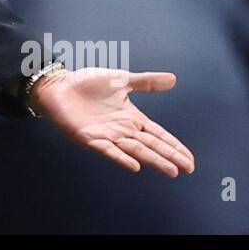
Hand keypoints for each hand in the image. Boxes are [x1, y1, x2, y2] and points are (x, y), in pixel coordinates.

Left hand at [28, 68, 194, 177]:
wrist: (59, 85)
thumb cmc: (87, 84)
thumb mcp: (121, 80)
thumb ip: (146, 82)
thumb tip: (173, 79)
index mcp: (131, 118)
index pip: (158, 134)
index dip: (174, 146)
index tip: (190, 158)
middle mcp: (122, 130)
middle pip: (151, 145)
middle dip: (169, 156)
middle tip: (188, 168)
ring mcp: (107, 135)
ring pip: (135, 150)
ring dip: (153, 160)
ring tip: (171, 171)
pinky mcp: (90, 138)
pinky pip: (108, 150)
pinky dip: (121, 158)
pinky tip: (135, 166)